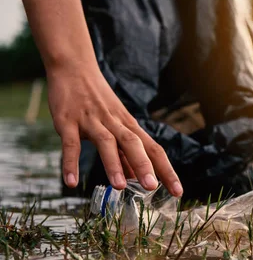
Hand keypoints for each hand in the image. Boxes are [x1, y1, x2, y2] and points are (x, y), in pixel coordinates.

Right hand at [47, 64, 182, 196]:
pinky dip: (71, 162)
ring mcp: (92, 122)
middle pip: (134, 144)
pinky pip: (70, 144)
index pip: (154, 150)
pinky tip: (71, 182)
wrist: (74, 68)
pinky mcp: (68, 121)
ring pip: (106, 142)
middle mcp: (115, 123)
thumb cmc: (99, 101)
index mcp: (129, 126)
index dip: (167, 170)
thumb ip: (125, 153)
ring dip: (113, 164)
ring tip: (119, 186)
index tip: (178, 191)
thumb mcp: (117, 125)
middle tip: (152, 187)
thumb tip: (136, 178)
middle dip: (144, 166)